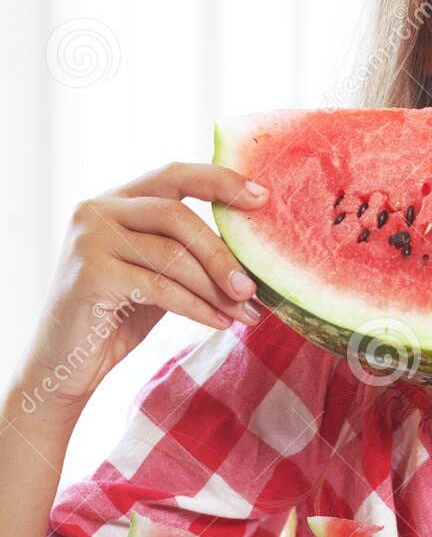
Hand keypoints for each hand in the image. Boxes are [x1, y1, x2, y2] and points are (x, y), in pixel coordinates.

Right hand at [16, 163, 270, 414]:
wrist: (64, 362)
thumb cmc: (118, 314)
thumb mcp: (157, 272)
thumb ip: (187, 250)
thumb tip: (254, 251)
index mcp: (118, 199)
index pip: (175, 174)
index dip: (221, 181)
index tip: (262, 197)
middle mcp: (98, 209)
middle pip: (178, 216)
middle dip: (222, 253)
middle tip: (254, 287)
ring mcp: (90, 239)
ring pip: (172, 255)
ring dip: (216, 288)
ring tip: (245, 313)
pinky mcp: (90, 274)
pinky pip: (159, 287)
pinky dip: (197, 307)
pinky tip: (219, 323)